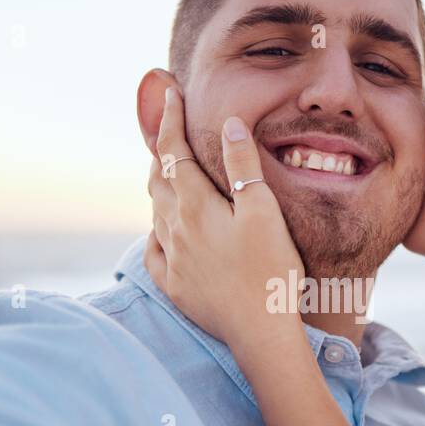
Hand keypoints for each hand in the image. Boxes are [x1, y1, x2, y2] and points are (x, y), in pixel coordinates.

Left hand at [146, 87, 305, 352]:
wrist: (259, 333)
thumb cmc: (270, 271)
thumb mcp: (264, 212)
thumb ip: (243, 166)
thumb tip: (228, 123)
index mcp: (195, 205)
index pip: (173, 150)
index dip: (170, 118)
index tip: (169, 92)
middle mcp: (174, 229)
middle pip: (158, 178)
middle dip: (160, 149)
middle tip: (165, 127)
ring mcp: (172, 259)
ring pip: (155, 211)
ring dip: (159, 185)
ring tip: (165, 171)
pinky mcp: (174, 286)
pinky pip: (154, 249)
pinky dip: (156, 229)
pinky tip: (161, 230)